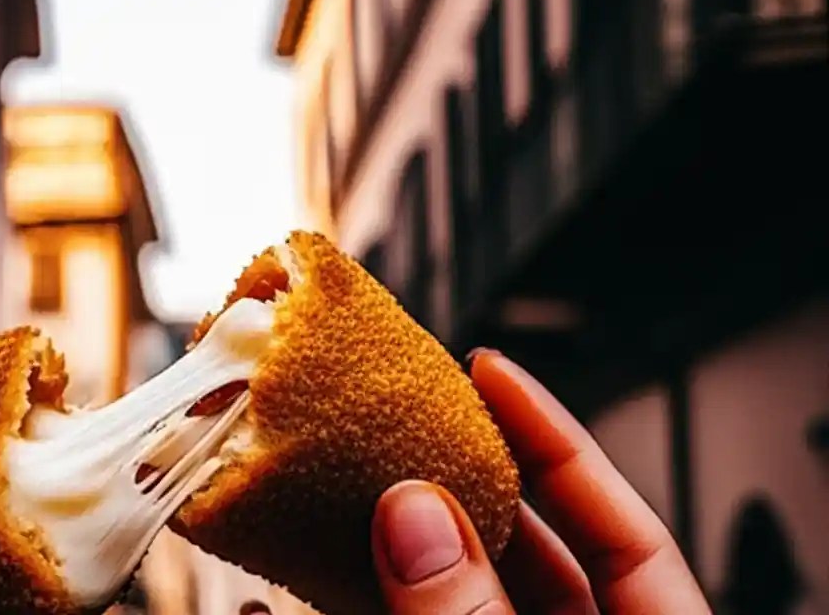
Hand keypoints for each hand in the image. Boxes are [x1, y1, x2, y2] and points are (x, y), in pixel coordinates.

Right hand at [368, 349, 711, 613]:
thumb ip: (474, 614)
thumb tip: (414, 515)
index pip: (628, 528)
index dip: (558, 441)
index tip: (489, 370)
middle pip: (538, 553)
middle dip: (467, 487)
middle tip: (409, 424)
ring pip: (469, 595)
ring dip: (409, 549)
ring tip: (357, 490)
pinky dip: (380, 602)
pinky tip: (333, 576)